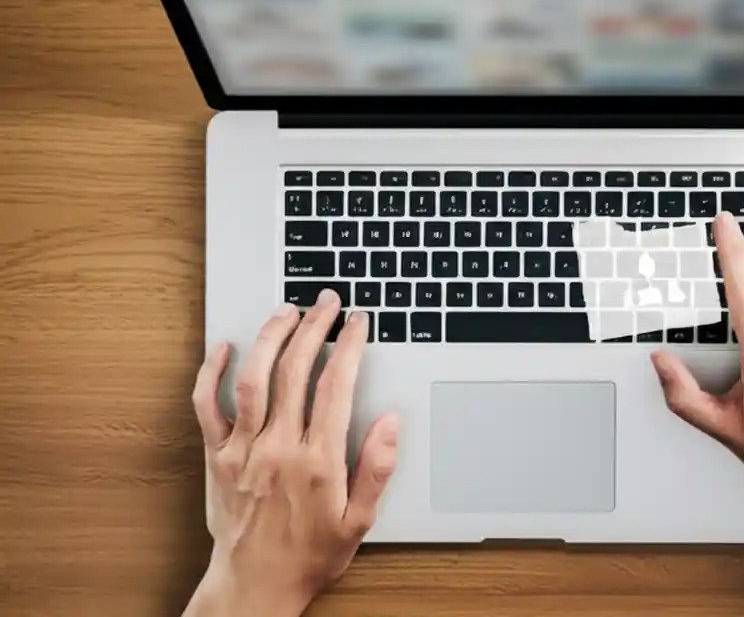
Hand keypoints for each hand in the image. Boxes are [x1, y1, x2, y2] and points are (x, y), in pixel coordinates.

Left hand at [184, 292, 398, 616]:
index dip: (349, 346)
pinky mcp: (217, 457)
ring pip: (254, 378)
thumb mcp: (360, 520)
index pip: (335, 386)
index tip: (358, 322)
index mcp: (318, 462)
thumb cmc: (309, 556)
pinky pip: (207, 405)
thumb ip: (378, 469)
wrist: (254, 585)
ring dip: (271, 337)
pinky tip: (226, 348)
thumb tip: (391, 423)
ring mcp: (243, 450)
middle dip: (315, 327)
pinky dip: (213, 373)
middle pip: (295, 370)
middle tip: (327, 302)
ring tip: (287, 311)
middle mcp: (278, 449)